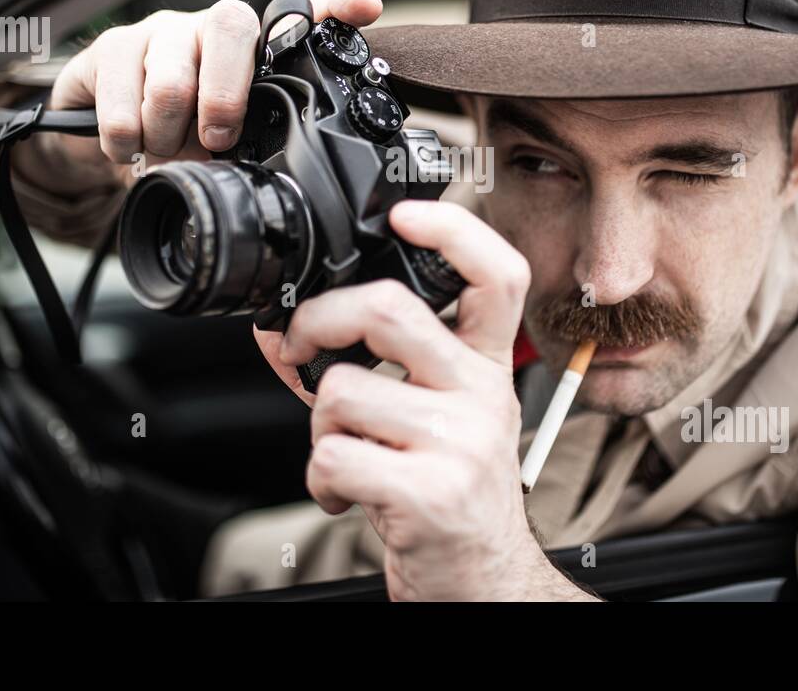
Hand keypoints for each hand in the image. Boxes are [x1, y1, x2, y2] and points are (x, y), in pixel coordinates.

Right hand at [43, 0, 382, 187]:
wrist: (104, 123)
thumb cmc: (180, 122)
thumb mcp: (228, 130)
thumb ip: (267, 120)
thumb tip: (315, 118)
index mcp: (245, 45)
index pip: (294, 16)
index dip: (332, 6)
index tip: (367, 6)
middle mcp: (204, 25)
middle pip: (229, 32)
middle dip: (225, 103)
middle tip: (216, 140)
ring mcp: (155, 31)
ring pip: (170, 85)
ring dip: (168, 136)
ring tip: (165, 150)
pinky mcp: (108, 49)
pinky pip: (120, 104)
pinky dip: (126, 141)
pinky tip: (129, 146)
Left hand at [254, 201, 592, 600]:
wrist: (484, 583)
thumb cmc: (453, 494)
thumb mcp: (446, 418)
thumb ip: (393, 366)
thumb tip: (300, 329)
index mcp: (488, 367)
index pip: (497, 274)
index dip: (451, 230)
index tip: (404, 215)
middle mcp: (483, 395)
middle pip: (388, 309)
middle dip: (318, 321)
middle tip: (300, 345)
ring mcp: (460, 443)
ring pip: (341, 391)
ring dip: (320, 429)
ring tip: (347, 455)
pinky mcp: (430, 493)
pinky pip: (332, 456)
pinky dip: (321, 480)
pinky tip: (349, 494)